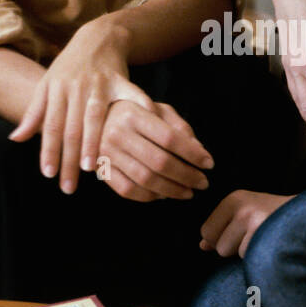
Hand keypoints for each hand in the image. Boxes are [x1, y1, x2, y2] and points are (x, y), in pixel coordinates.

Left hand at [8, 17, 146, 192]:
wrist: (97, 38)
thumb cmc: (69, 68)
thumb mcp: (47, 85)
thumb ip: (33, 113)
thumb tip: (15, 139)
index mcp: (56, 90)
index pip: (51, 126)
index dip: (48, 151)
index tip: (48, 175)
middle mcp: (76, 87)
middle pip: (70, 128)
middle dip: (68, 159)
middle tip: (68, 186)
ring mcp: (99, 83)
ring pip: (94, 117)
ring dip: (91, 142)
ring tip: (89, 167)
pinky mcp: (120, 80)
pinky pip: (131, 95)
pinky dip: (140, 108)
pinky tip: (143, 127)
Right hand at [96, 97, 214, 201]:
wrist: (96, 119)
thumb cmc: (135, 113)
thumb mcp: (158, 110)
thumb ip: (179, 127)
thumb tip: (199, 151)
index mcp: (134, 114)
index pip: (170, 138)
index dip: (192, 153)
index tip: (209, 163)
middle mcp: (118, 133)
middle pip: (159, 162)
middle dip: (186, 176)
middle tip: (202, 183)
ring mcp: (107, 154)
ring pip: (145, 180)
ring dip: (172, 190)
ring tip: (188, 192)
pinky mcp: (101, 170)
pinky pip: (128, 190)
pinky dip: (149, 197)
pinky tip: (163, 195)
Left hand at [200, 190, 293, 257]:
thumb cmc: (275, 218)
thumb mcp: (247, 215)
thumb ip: (223, 228)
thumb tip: (202, 245)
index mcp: (234, 199)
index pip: (206, 231)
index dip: (221, 239)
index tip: (242, 232)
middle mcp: (242, 206)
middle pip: (217, 245)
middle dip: (233, 249)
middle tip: (256, 236)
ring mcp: (255, 220)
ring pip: (232, 253)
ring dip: (248, 254)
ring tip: (266, 239)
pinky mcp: (266, 235)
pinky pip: (250, 258)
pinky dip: (259, 258)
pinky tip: (272, 245)